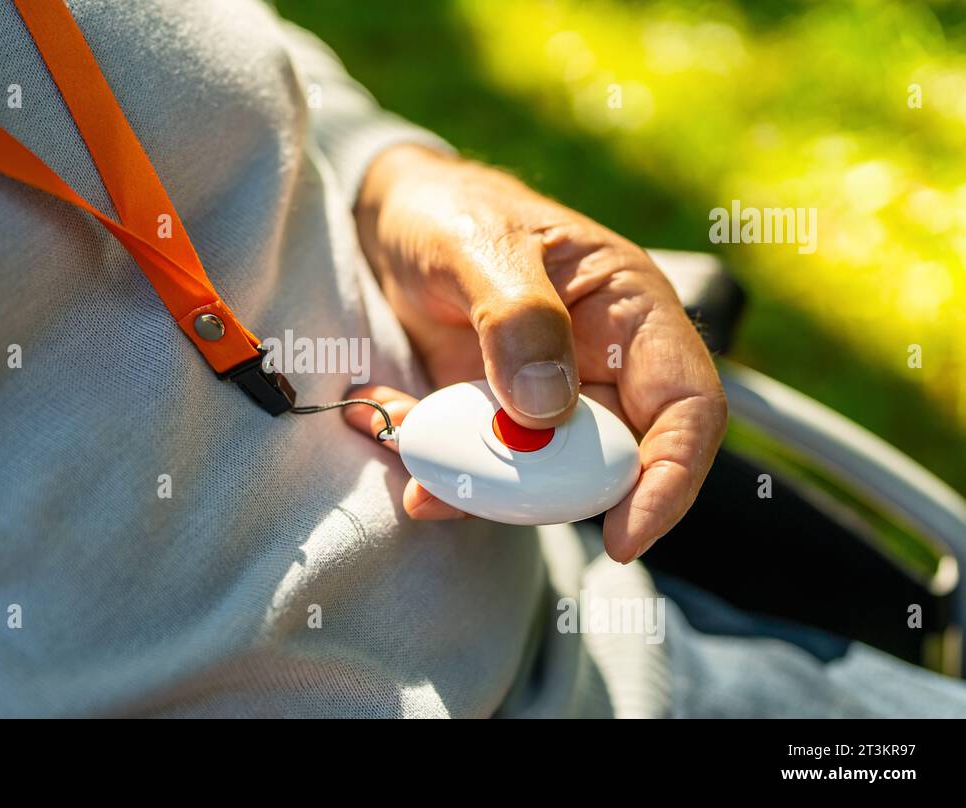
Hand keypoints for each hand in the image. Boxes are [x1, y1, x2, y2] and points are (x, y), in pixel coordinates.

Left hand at [349, 144, 726, 561]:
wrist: (390, 218)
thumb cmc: (451, 211)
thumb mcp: (480, 244)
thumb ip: (517, 316)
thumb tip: (546, 411)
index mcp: (630, 311)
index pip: (688, 407)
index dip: (671, 478)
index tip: (625, 535)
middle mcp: (603, 363)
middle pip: (611, 461)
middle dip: (546, 491)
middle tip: (472, 488)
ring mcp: (549, 397)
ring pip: (540, 475)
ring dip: (476, 480)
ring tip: (409, 445)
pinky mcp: (498, 418)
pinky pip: (485, 466)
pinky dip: (441, 466)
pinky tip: (391, 428)